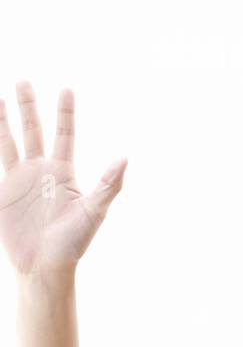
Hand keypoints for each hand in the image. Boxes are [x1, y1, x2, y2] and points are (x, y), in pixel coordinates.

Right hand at [0, 83, 126, 276]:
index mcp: (63, 172)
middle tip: (21, 80)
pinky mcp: (1, 193)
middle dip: (27, 106)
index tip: (66, 88)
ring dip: (2, 120)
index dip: (64, 112)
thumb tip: (125, 158)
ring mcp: (18, 180)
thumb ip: (108, 185)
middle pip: (32, 130)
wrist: (44, 267)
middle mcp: (40, 171)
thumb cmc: (73, 243)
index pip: (64, 134)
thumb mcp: (94, 212)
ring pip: (8, 141)